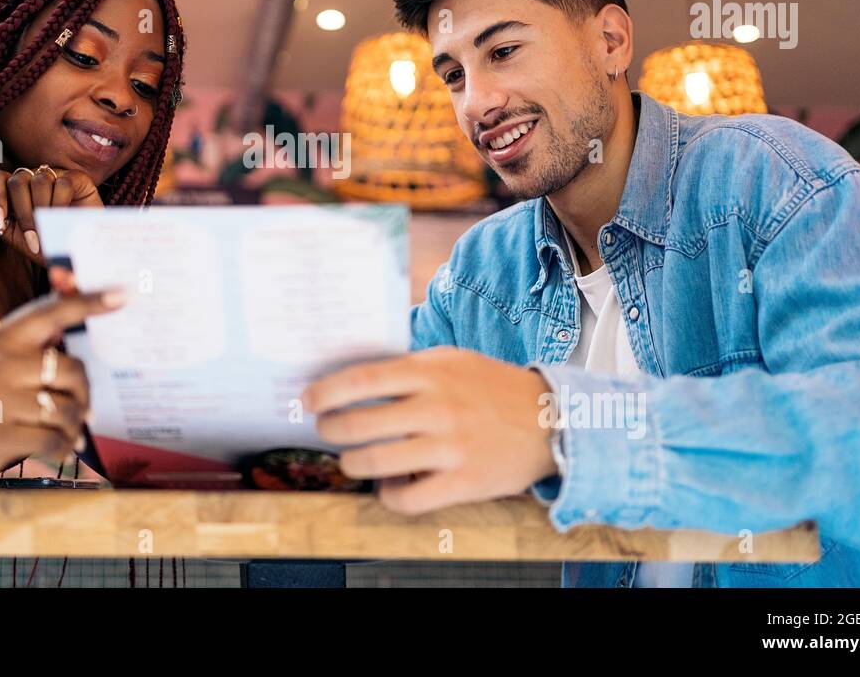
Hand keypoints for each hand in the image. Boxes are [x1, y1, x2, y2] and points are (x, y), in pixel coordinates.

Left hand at [0, 166, 101, 265]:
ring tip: (49, 228)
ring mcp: (55, 176)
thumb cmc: (47, 244)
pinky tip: (64, 217)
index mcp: (15, 190)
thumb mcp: (14, 236)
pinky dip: (60, 204)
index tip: (0, 222)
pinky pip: (62, 183)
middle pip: (17, 180)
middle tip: (33, 236)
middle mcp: (33, 178)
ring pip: (39, 180)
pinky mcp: (77, 179)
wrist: (78, 255)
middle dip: (22, 212)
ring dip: (42, 209)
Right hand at [0, 270, 123, 484]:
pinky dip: (63, 447)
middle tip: (80, 406)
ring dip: (74, 425)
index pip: (52, 312)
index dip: (89, 303)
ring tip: (67, 429)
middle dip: (84, 393)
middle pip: (72, 370)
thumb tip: (70, 280)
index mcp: (3, 338)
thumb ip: (38, 332)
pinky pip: (53, 440)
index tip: (123, 295)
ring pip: (67, 410)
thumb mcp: (4, 358)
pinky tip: (59, 447)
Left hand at [300, 347, 557, 514]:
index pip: (363, 379)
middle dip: (332, 431)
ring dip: (354, 464)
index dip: (327, 391)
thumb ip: (409, 367)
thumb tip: (354, 377)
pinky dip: (389, 495)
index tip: (308, 400)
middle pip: (360, 424)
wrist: (551, 419)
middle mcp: (438, 407)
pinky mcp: (464, 481)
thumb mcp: (453, 361)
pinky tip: (390, 485)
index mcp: (431, 372)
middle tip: (327, 431)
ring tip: (354, 460)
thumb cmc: (491, 387)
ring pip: (376, 463)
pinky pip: (408, 498)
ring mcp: (451, 446)